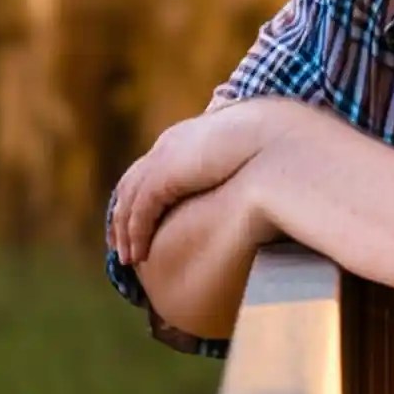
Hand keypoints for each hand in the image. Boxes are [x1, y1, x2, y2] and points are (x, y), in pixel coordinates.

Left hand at [108, 97, 300, 264]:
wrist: (272, 136)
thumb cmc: (272, 144)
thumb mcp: (248, 154)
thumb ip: (237, 165)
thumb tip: (250, 181)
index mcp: (185, 138)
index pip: (151, 167)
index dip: (141, 194)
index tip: (139, 218)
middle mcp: (168, 145)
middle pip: (131, 182)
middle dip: (123, 214)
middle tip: (121, 242)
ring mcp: (163, 159)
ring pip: (129, 200)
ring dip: (124, 231)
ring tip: (128, 258)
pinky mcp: (164, 177)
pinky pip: (140, 212)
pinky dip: (135, 234)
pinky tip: (137, 254)